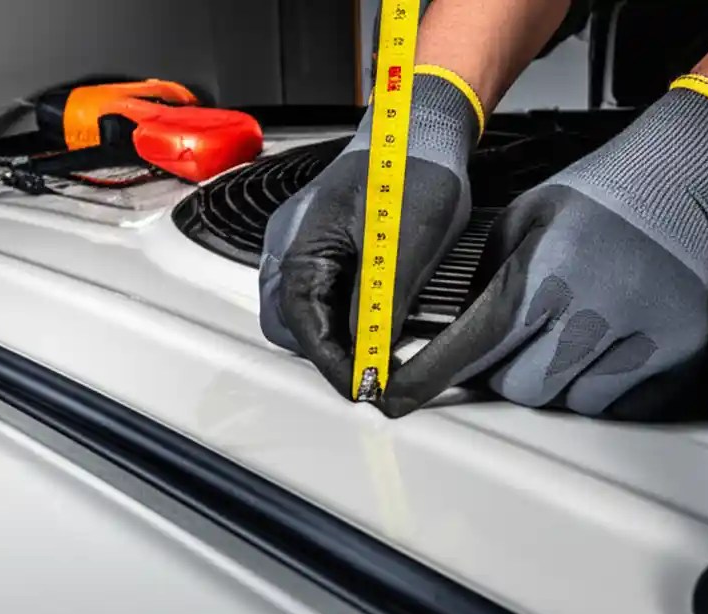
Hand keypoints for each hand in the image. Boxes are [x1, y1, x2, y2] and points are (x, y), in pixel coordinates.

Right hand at [259, 73, 478, 396]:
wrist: (420, 127)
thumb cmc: (413, 170)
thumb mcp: (404, 252)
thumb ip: (379, 311)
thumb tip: (370, 360)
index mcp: (300, 246)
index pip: (304, 328)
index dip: (336, 366)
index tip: (364, 391)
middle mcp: (287, 244)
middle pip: (287, 324)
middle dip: (325, 354)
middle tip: (370, 373)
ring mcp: (297, 239)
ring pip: (295, 309)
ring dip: (328, 334)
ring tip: (371, 350)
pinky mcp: (316, 238)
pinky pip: (310, 287)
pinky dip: (332, 312)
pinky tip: (365, 318)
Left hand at [380, 86, 707, 418]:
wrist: (687, 185)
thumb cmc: (603, 199)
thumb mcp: (526, 221)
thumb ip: (487, 281)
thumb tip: (456, 338)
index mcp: (547, 271)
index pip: (473, 345)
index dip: (429, 377)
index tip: (397, 397)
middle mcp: (593, 309)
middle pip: (519, 388)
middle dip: (507, 371)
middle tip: (521, 338)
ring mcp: (639, 336)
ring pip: (567, 401)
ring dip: (555, 379)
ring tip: (571, 330)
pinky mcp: (674, 353)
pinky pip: (615, 402)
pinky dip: (599, 383)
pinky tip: (606, 341)